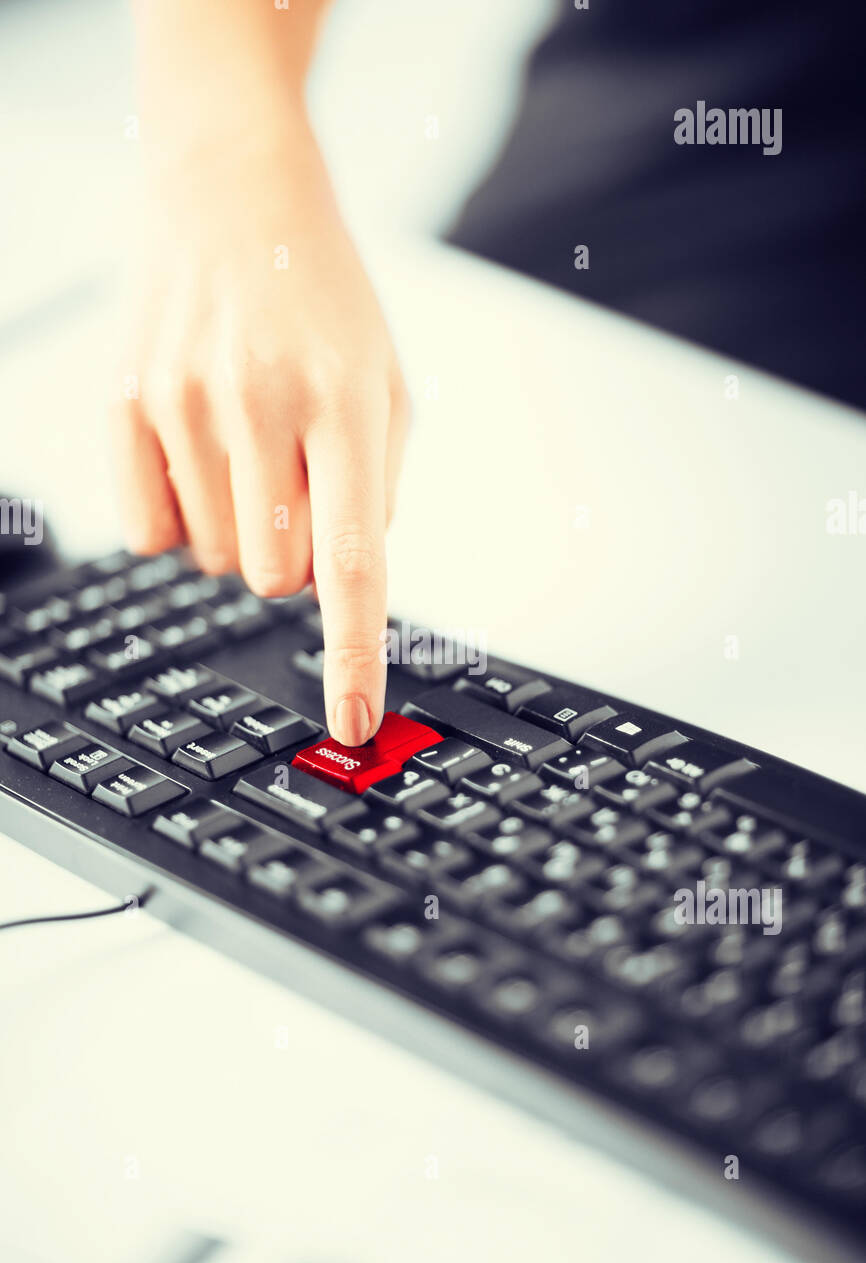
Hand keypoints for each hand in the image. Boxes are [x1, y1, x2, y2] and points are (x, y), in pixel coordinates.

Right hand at [114, 119, 407, 746]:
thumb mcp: (387, 383)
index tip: (353, 722)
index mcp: (346, 404)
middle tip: (297, 482)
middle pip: (276, 578)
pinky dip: (179, 518)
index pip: (354, 563)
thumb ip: (378, 490)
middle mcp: (261, 405)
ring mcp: (183, 404)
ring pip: (217, 559)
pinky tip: (197, 454)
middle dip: (296, 556)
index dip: (353, 656)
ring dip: (240, 529)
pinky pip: (147, 535)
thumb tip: (343, 584)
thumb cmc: (322, 296)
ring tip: (248, 443)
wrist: (233, 193)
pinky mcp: (125, 405)